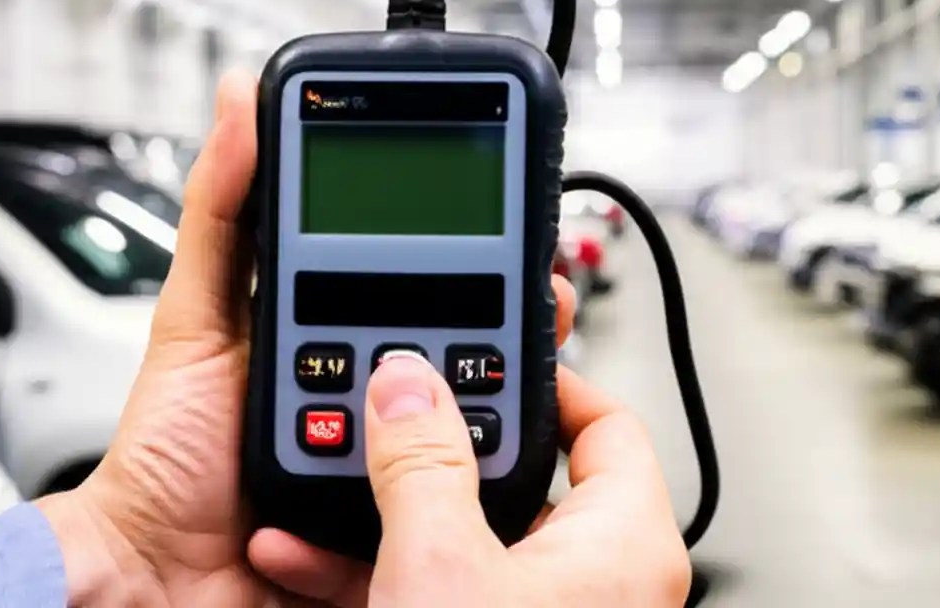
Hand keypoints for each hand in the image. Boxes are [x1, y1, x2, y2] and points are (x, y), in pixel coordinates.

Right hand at [248, 360, 690, 607]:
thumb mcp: (440, 569)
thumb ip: (423, 464)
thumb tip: (408, 384)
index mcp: (626, 542)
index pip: (605, 421)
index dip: (544, 380)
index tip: (485, 355)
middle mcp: (602, 580)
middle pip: (526, 477)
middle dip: (438, 451)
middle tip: (389, 418)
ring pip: (473, 539)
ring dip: (392, 514)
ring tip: (325, 483)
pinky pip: (452, 591)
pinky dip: (391, 571)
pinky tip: (313, 560)